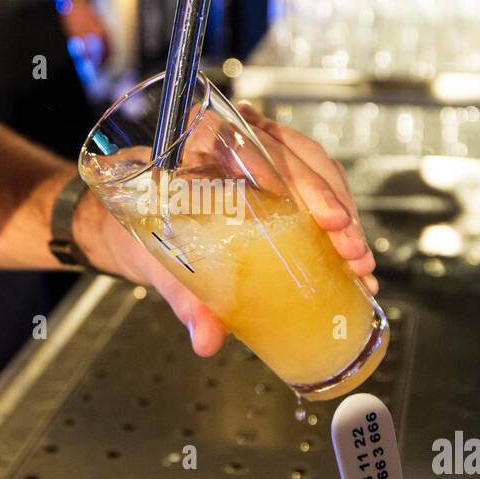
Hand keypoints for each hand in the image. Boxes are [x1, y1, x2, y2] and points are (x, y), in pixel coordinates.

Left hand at [75, 104, 377, 356]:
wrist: (122, 228)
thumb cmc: (133, 229)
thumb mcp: (155, 260)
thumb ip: (182, 297)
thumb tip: (208, 338)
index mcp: (203, 140)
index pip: (265, 142)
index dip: (304, 181)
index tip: (328, 219)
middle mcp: (237, 141)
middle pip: (302, 160)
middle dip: (336, 207)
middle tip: (351, 251)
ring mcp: (260, 159)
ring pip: (318, 173)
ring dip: (345, 216)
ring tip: (357, 260)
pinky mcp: (274, 185)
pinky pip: (314, 193)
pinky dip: (338, 225)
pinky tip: (351, 258)